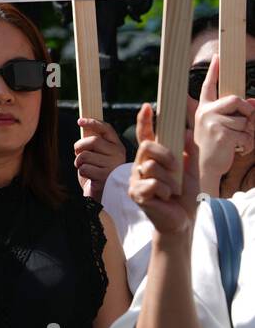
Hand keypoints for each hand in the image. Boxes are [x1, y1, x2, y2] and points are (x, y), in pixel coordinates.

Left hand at [73, 117, 127, 200]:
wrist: (103, 196)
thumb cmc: (97, 173)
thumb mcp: (96, 155)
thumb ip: (93, 142)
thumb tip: (84, 124)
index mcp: (117, 147)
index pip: (107, 129)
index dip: (92, 123)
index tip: (79, 121)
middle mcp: (118, 155)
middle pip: (93, 141)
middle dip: (79, 147)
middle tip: (77, 154)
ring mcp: (113, 167)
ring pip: (85, 155)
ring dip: (79, 162)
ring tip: (86, 168)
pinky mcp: (105, 178)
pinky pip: (84, 168)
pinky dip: (82, 172)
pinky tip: (89, 177)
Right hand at [129, 101, 198, 237]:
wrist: (182, 220)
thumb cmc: (184, 196)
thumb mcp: (191, 171)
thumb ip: (189, 153)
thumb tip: (186, 133)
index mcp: (153, 159)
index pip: (145, 136)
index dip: (145, 121)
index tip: (148, 106)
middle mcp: (140, 166)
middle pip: (147, 147)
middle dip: (166, 156)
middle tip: (176, 170)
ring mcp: (136, 179)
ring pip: (151, 167)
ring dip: (169, 180)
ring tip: (172, 191)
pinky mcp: (136, 193)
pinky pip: (151, 184)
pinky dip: (164, 191)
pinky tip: (164, 198)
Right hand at [192, 53, 254, 190]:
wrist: (206, 168)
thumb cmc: (216, 148)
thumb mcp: (224, 128)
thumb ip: (236, 114)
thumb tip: (253, 101)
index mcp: (204, 109)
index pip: (209, 86)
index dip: (213, 71)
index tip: (217, 56)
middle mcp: (205, 112)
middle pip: (236, 100)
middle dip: (247, 112)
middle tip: (244, 125)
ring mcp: (212, 122)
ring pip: (245, 119)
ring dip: (248, 133)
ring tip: (237, 143)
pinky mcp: (221, 132)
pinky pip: (246, 133)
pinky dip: (247, 144)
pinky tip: (237, 150)